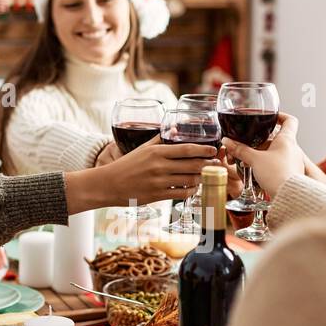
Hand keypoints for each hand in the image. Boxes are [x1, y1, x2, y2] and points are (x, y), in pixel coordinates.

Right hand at [96, 136, 219, 204]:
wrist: (109, 184)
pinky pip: (181, 194)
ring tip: (206, 176)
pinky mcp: (157, 196)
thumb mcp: (142, 149)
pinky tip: (193, 188)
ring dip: (201, 178)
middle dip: (208, 165)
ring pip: (189, 180)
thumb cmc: (126, 165)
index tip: (213, 150)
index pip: (186, 149)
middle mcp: (159, 166)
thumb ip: (160, 139)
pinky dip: (190, 191)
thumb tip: (175, 129)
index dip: (204, 150)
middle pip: (192, 165)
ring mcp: (159, 182)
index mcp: (157, 152)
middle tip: (217, 164)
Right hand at [221, 113, 305, 199]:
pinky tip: (256, 170)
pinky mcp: (289, 173)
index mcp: (287, 140)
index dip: (280, 116)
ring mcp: (292, 162)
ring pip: (276, 152)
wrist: (287, 195)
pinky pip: (278, 164)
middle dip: (262, 140)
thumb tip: (228, 142)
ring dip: (263, 154)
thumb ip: (240, 150)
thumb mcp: (254, 159)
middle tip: (249, 144)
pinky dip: (267, 164)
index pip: (289, 120)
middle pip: (278, 138)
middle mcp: (292, 149)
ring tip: (249, 159)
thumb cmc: (277, 175)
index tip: (270, 117)